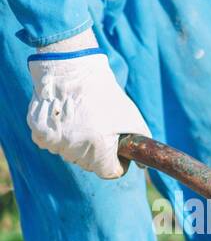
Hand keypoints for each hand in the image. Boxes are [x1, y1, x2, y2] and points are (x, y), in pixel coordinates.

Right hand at [26, 30, 150, 179]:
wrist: (71, 68)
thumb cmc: (105, 94)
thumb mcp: (131, 117)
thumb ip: (142, 142)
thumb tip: (144, 164)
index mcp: (98, 148)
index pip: (109, 172)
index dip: (117, 162)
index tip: (116, 149)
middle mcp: (73, 149)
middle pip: (88, 164)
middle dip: (97, 152)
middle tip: (98, 128)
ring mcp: (53, 141)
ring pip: (69, 154)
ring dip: (76, 144)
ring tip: (82, 120)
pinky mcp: (38, 132)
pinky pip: (52, 143)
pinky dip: (59, 135)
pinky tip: (65, 118)